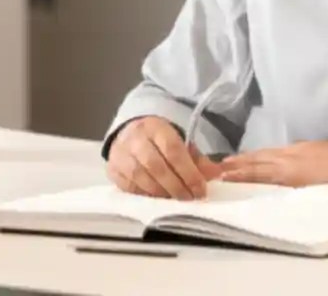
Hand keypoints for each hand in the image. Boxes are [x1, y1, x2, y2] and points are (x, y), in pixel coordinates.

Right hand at [106, 116, 221, 199]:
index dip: (188, 172)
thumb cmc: (159, 141)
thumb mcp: (180, 142)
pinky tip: (157, 198)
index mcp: (155, 126)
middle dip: (175, 185)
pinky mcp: (112, 168)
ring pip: (139, 176)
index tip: (200, 189)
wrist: (130, 133)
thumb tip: (215, 175)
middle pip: (155, 165)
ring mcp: (120, 152)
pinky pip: (127, 186)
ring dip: (160, 192)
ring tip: (174, 200)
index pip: (173, 149)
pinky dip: (144, 194)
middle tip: (189, 198)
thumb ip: (197, 160)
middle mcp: (135, 137)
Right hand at [220, 141, 327, 187]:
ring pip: (268, 153)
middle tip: (220, 166)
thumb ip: (291, 195)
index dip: (239, 175)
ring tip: (235, 159)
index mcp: (289, 172)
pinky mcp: (310, 146)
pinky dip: (267, 153)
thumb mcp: (314, 196)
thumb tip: (273, 196)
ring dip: (250, 156)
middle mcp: (290, 158)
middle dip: (238, 163)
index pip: (257, 173)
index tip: (221, 176)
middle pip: (259, 160)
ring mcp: (300, 150)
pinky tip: (266, 155)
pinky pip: (280, 149)